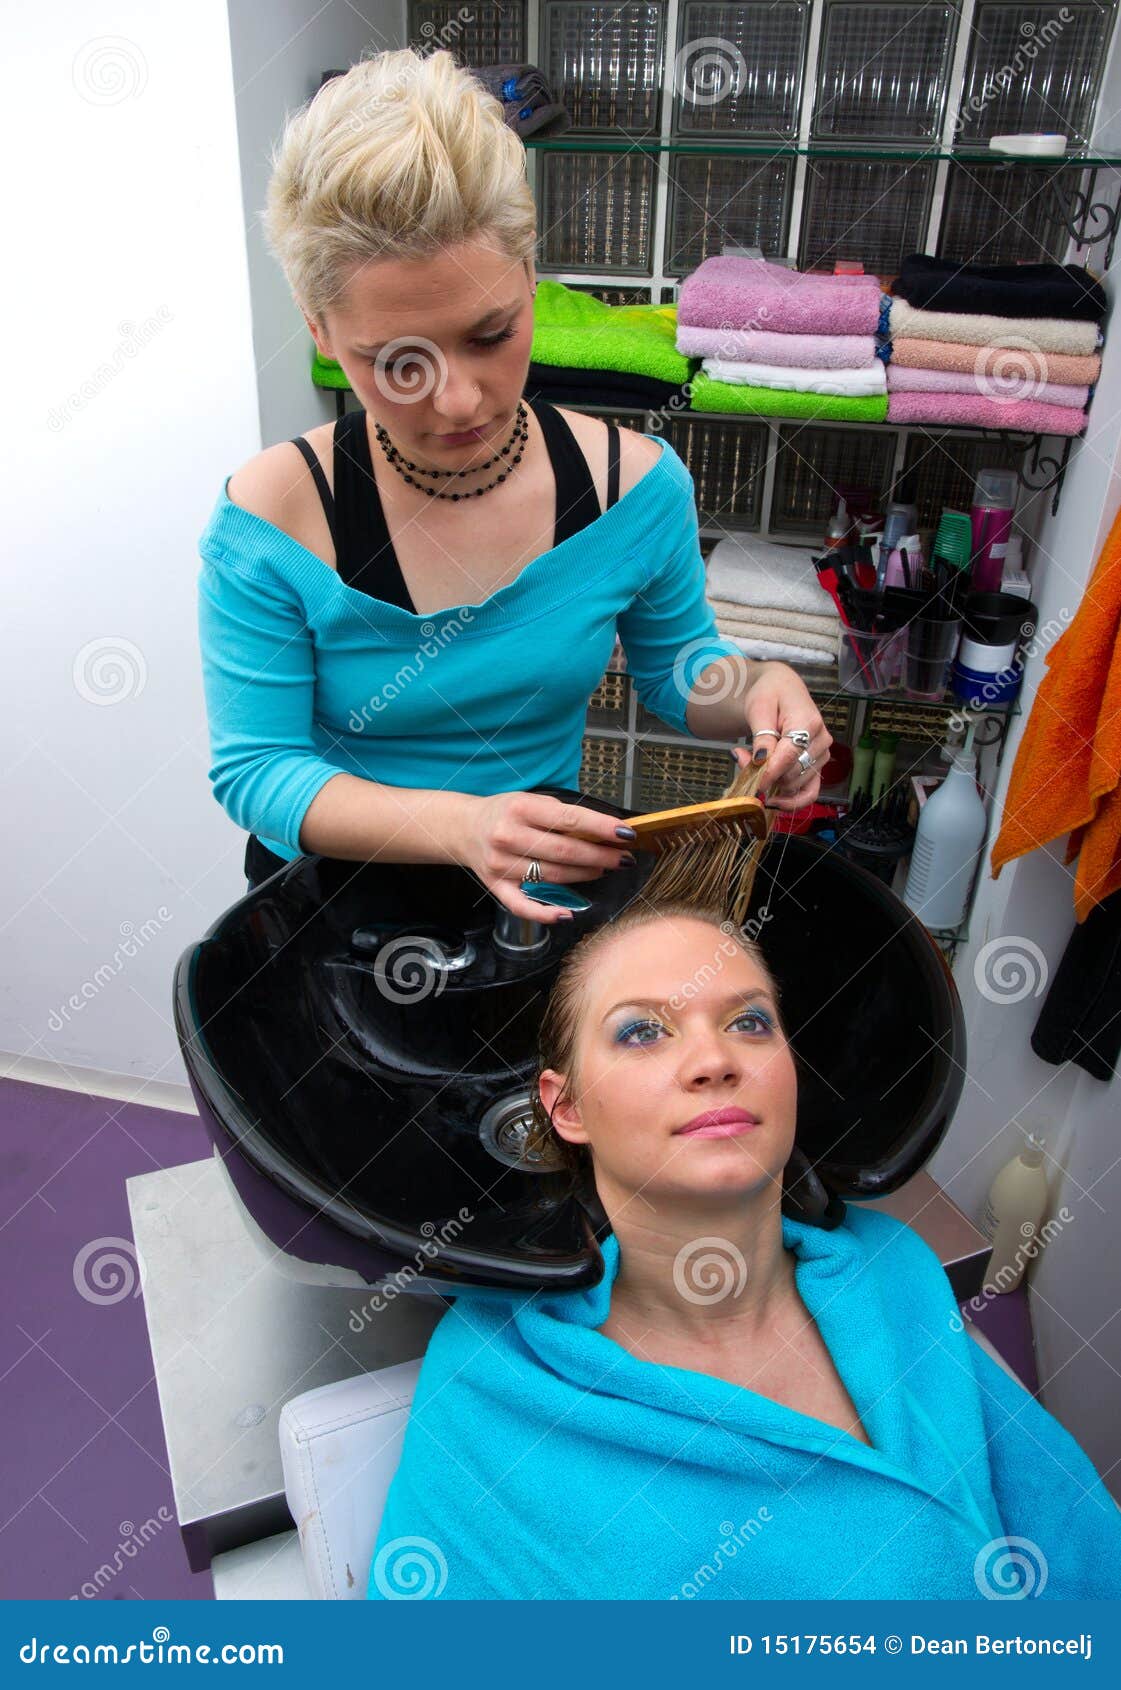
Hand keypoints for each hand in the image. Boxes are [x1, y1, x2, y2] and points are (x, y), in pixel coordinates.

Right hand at [459, 791, 635, 922]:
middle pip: (565, 851)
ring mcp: (501, 865)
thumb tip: (603, 832)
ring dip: (584, 875)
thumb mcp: (530, 800)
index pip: (570, 820)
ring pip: (552, 876)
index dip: (601, 828)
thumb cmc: (505, 813)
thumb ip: (562, 815)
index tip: (626, 834)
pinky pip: (523, 906)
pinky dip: (546, 913)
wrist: (464, 828)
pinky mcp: (496, 887)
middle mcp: (508, 836)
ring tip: (603, 869)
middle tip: (623, 858)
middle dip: (600, 856)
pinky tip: (567, 914)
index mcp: (520, 808)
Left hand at [733, 663, 832, 811]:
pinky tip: (773, 801)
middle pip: (791, 774)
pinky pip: (809, 793)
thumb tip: (761, 762)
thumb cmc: (770, 694)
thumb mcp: (759, 710)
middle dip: (765, 773)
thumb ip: (762, 738)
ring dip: (772, 782)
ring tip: (753, 763)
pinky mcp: (817, 766)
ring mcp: (822, 755)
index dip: (768, 772)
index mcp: (808, 723)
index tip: (751, 780)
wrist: (782, 689)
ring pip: (796, 785)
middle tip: (743, 758)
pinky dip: (792, 801)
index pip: (789, 757)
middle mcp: (821, 741)